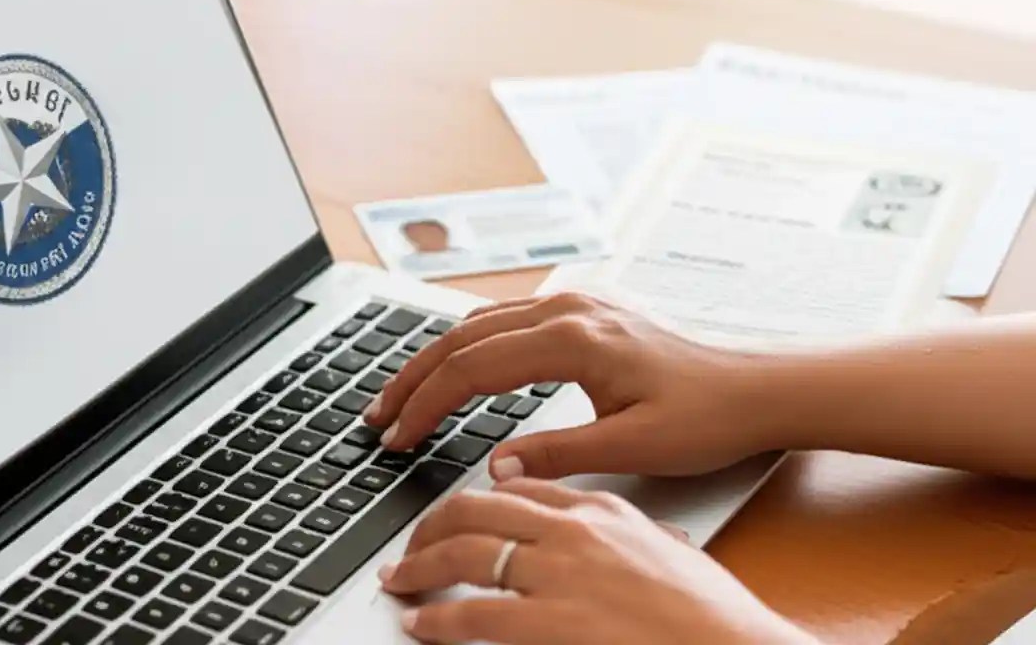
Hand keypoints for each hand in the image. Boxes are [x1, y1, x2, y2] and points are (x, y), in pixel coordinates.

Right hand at [365, 293, 776, 477]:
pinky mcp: (582, 313)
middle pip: (463, 337)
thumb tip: (496, 467)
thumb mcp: (631, 448)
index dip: (428, 405)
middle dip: (414, 379)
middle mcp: (568, 310)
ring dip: (435, 359)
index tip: (399, 437)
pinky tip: (454, 367)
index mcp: (574, 339)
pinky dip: (467, 346)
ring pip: (478, 323)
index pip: (473, 368)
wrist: (754, 390)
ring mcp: (575, 305)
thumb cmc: (706, 416)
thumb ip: (557, 454)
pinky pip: (504, 320)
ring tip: (402, 396)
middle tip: (379, 417)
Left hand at [380, 479, 815, 644]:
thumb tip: (619, 536)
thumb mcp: (670, 553)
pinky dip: (438, 616)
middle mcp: (575, 532)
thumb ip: (632, 535)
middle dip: (432, 525)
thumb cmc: (713, 616)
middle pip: (478, 509)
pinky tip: (421, 622)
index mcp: (602, 510)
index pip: (518, 489)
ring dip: (420, 565)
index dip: (473, 501)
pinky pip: (474, 612)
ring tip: (400, 579)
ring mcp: (561, 576)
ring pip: (466, 551)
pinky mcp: (552, 623)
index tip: (454, 517)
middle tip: (412, 545)